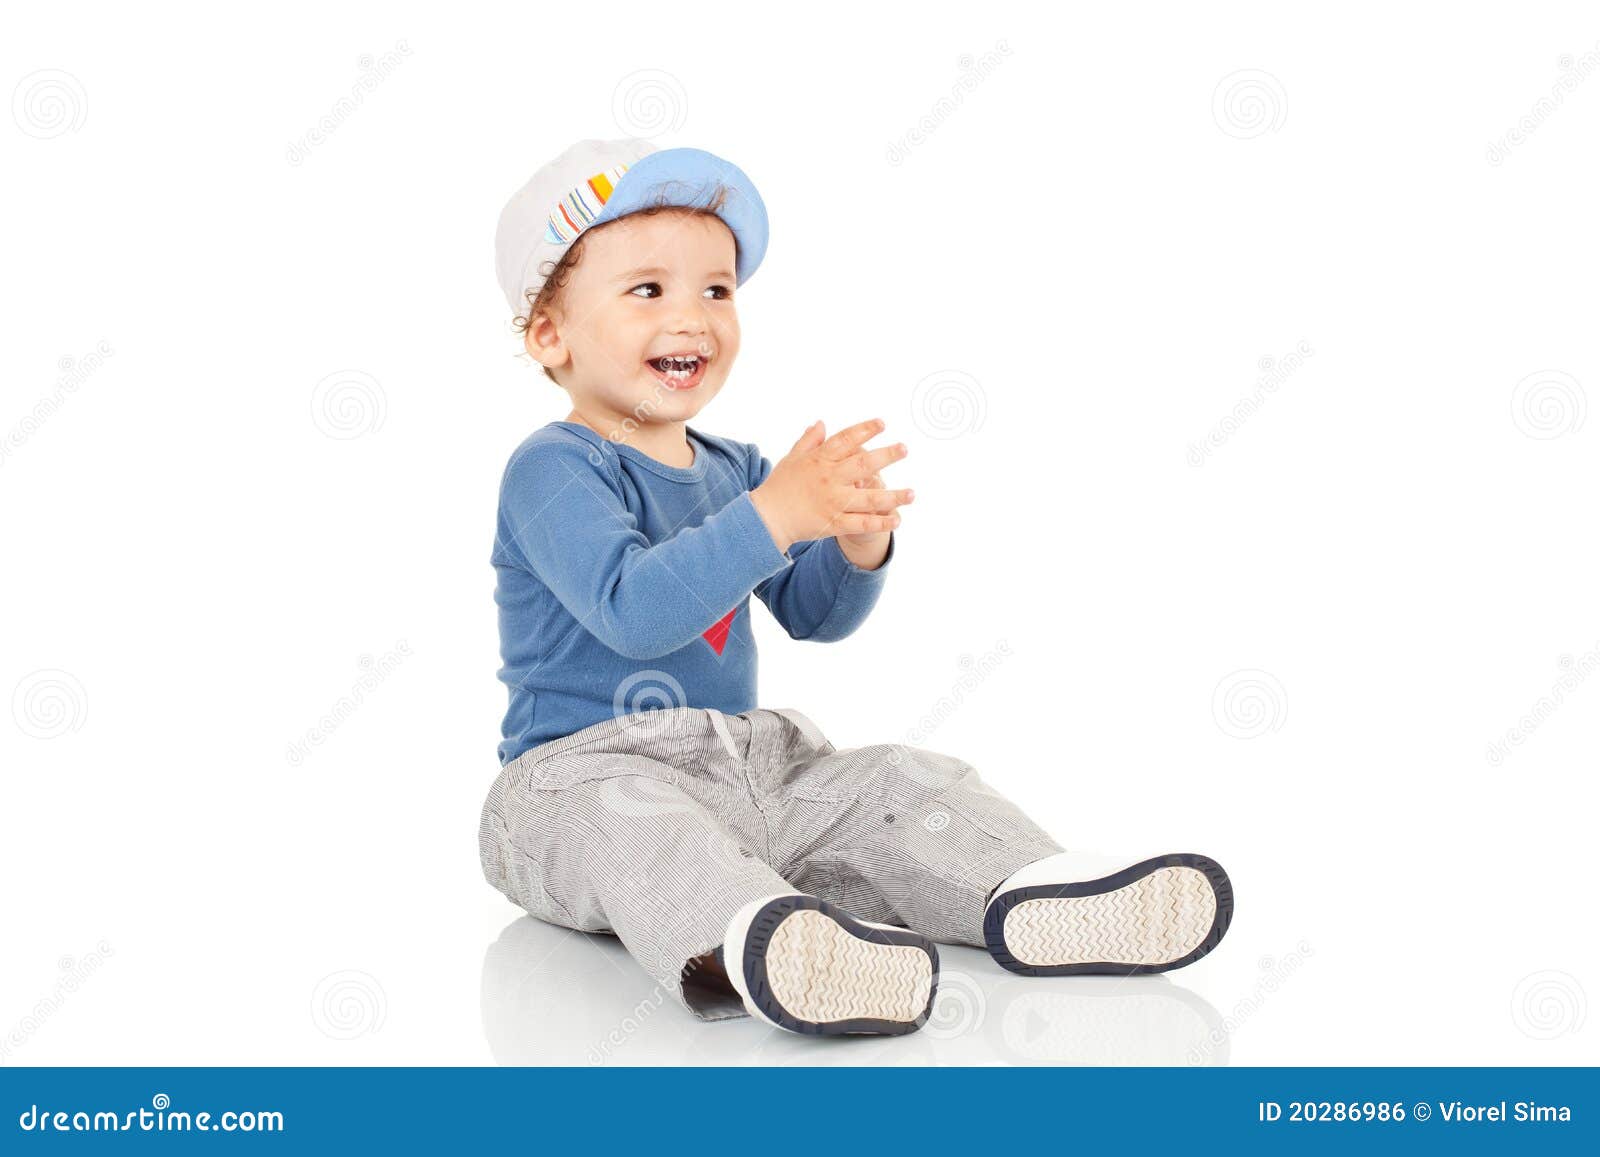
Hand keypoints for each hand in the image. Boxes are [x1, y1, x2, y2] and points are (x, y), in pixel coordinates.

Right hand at [750, 418, 912, 553]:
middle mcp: (829, 479)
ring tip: (913, 493)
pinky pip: (862, 523)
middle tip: (904, 449)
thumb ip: (808, 441)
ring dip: (894, 495)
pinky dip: (881, 522)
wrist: (766, 519)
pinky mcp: (834, 523)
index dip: (865, 430)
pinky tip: (898, 519)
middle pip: (863, 464)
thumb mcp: (791, 459)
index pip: (846, 440)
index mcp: (819, 460)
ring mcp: (833, 502)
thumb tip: (821, 423)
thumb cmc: (778, 486)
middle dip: (887, 455)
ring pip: (869, 497)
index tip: (883, 423)